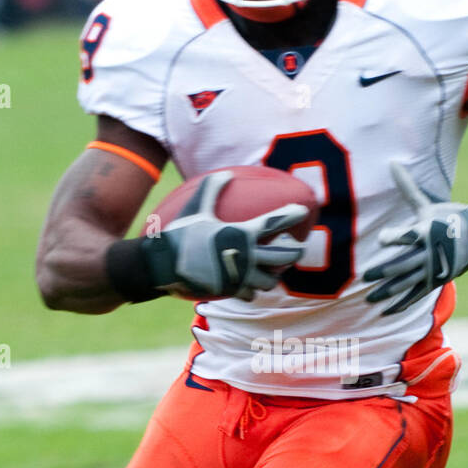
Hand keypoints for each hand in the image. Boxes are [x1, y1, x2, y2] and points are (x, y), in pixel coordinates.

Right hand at [141, 170, 308, 299]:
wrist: (163, 265)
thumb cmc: (179, 233)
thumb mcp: (196, 207)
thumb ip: (213, 189)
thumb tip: (227, 172)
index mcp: (241, 233)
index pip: (273, 223)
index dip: (291, 215)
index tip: (303, 210)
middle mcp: (245, 256)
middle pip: (283, 257)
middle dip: (295, 253)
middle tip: (299, 249)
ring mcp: (239, 276)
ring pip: (270, 281)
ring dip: (274, 276)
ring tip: (275, 271)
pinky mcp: (230, 291)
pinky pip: (251, 295)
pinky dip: (253, 291)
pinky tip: (252, 287)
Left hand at [364, 162, 467, 314]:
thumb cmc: (450, 216)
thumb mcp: (428, 203)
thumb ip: (408, 188)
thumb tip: (392, 163)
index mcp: (427, 232)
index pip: (408, 236)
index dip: (395, 238)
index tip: (382, 241)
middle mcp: (429, 253)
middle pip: (404, 264)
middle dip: (383, 272)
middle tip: (365, 277)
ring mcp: (432, 270)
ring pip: (407, 283)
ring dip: (388, 292)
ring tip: (370, 299)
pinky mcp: (435, 281)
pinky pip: (416, 295)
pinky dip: (402, 304)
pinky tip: (386, 311)